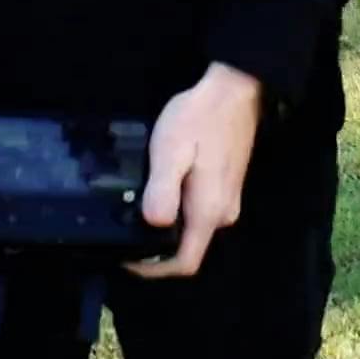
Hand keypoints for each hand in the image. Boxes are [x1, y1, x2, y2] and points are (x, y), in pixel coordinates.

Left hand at [128, 62, 262, 278]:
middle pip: (188, 248)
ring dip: (166, 227)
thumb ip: (162, 189)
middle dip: (156, 246)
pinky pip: (199, 211)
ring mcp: (228, 199)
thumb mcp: (171, 150)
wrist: (235, 89)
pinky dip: (178, 210)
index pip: (185, 262)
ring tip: (137, 206)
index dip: (154, 269)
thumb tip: (153, 223)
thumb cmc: (200, 118)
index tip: (127, 258)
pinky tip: (161, 187)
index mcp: (209, 211)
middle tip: (124, 228)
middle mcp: (223, 213)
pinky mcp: (227, 185)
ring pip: (193, 229)